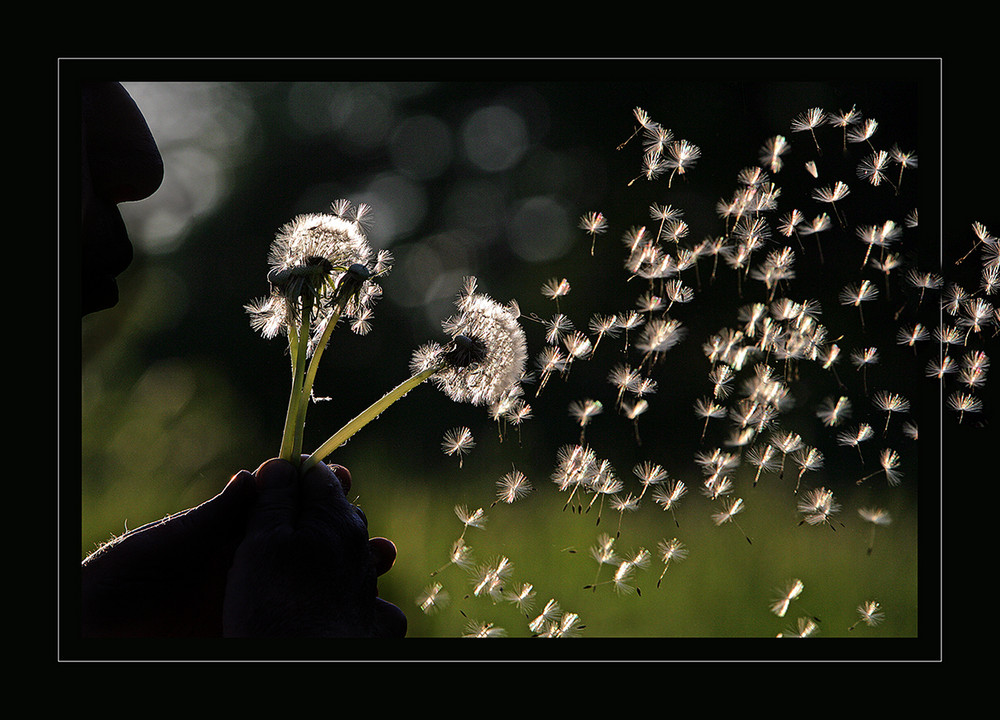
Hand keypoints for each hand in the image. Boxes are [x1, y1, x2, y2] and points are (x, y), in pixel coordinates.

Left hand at [81, 458, 405, 638]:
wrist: (108, 622)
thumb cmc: (136, 570)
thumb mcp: (179, 537)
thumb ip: (217, 513)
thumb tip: (251, 475)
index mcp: (237, 528)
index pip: (287, 502)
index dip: (316, 488)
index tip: (341, 478)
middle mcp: (253, 558)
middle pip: (312, 539)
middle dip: (347, 530)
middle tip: (371, 531)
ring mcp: (256, 591)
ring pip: (314, 579)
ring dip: (349, 571)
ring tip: (377, 562)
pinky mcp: (251, 620)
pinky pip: (298, 615)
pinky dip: (330, 609)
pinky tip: (356, 605)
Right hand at [223, 458, 406, 637]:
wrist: (309, 661)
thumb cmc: (275, 603)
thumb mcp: (259, 542)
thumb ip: (273, 500)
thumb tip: (283, 464)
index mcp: (334, 518)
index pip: (319, 474)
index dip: (293, 474)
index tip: (272, 483)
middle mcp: (360, 546)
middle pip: (340, 512)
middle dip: (314, 511)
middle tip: (279, 525)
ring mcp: (370, 585)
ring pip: (358, 553)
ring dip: (337, 552)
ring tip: (306, 567)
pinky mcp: (376, 622)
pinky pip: (371, 599)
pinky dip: (355, 598)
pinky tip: (335, 607)